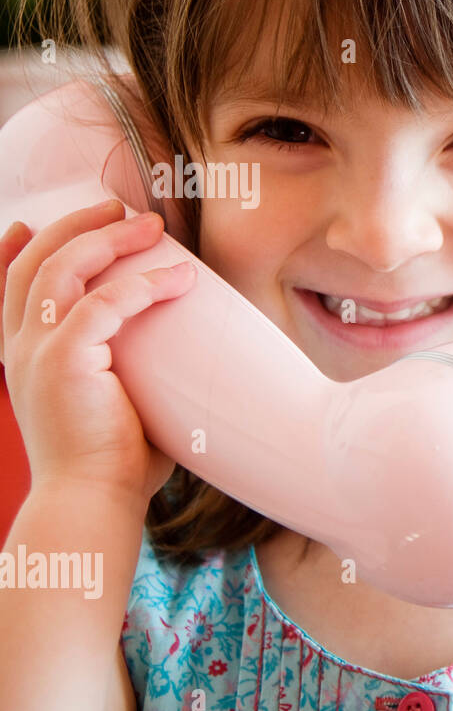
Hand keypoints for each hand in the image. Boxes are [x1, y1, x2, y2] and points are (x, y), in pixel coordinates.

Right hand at [0, 199, 195, 509]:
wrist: (93, 502)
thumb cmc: (115, 465)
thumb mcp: (113, 404)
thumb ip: (125, 371)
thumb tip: (177, 358)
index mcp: (24, 357)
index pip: (10, 286)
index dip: (20, 247)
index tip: (33, 222)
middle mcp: (21, 349)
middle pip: (35, 263)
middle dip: (76, 226)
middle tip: (120, 207)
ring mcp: (37, 352)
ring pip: (63, 269)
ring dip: (108, 239)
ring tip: (151, 225)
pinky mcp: (64, 360)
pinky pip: (103, 303)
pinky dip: (142, 283)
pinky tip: (178, 277)